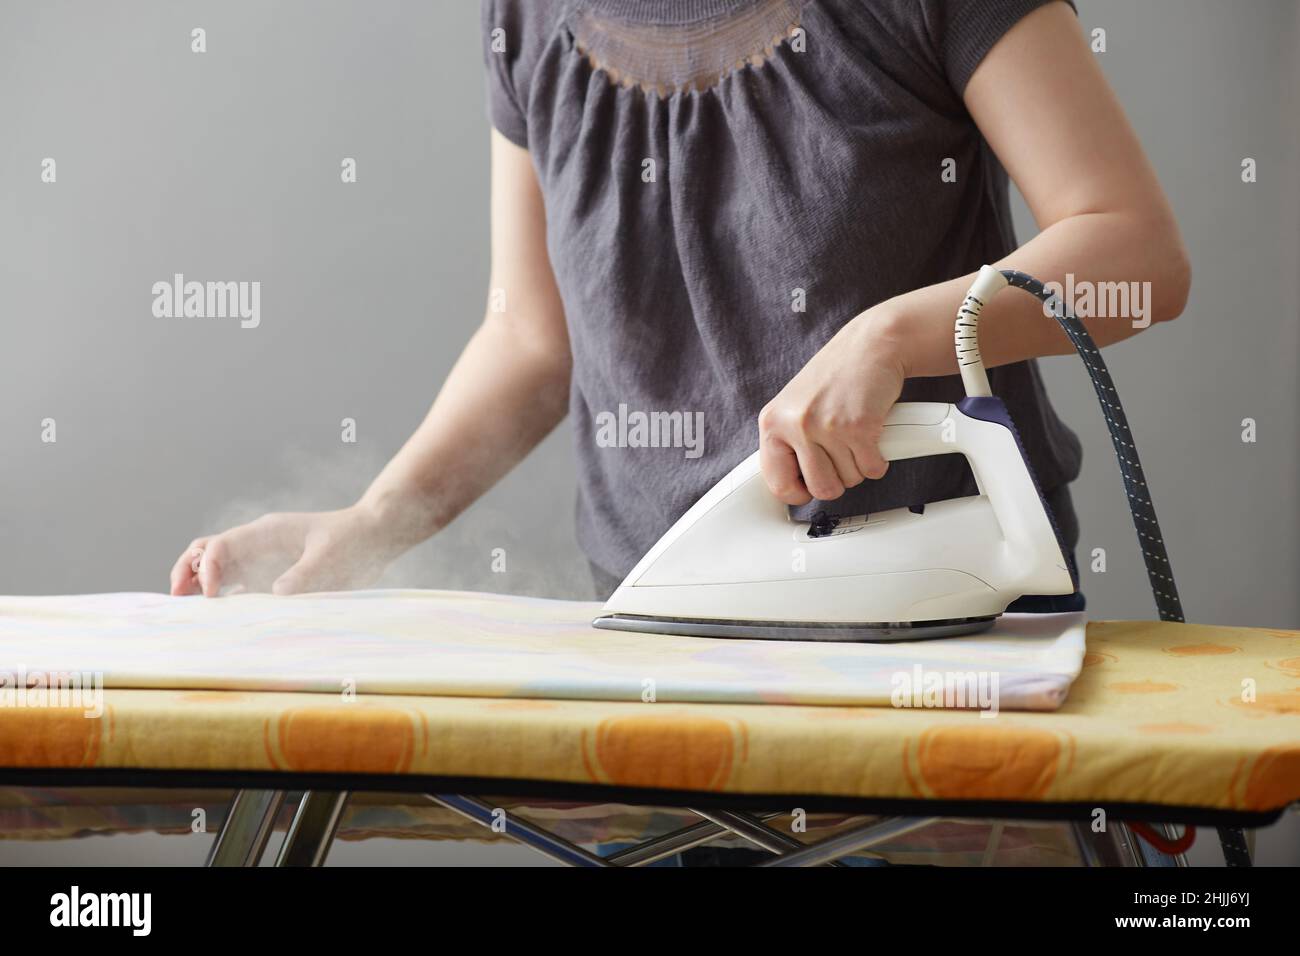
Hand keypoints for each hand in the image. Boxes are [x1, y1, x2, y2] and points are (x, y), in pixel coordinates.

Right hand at [168, 504, 404, 596]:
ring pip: (219, 568)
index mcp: (265, 531)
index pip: (220, 546)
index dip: (206, 569)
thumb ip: (303, 574)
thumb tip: (275, 594)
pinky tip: (220, 618)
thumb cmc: (352, 538)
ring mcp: (264, 558)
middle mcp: (258, 543)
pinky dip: (224, 598)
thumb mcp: (329, 557)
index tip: (210, 596)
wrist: (374, 534)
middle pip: (207, 552)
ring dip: (199, 585)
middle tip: (176, 599)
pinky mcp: (274, 575)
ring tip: (186, 610)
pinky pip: (241, 584)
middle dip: (187, 571)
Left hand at [758, 310, 908, 504]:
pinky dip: (879, 459)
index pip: (778, 484)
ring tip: (855, 434)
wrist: (871, 345)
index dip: (800, 492)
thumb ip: (788, 443)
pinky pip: (873, 469)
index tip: (810, 487)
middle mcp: (795, 425)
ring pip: (850, 480)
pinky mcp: (859, 428)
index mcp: (772, 423)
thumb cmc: (836, 376)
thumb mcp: (795, 408)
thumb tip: (789, 488)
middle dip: (838, 478)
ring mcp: (826, 427)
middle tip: (842, 454)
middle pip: (822, 489)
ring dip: (859, 464)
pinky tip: (872, 434)